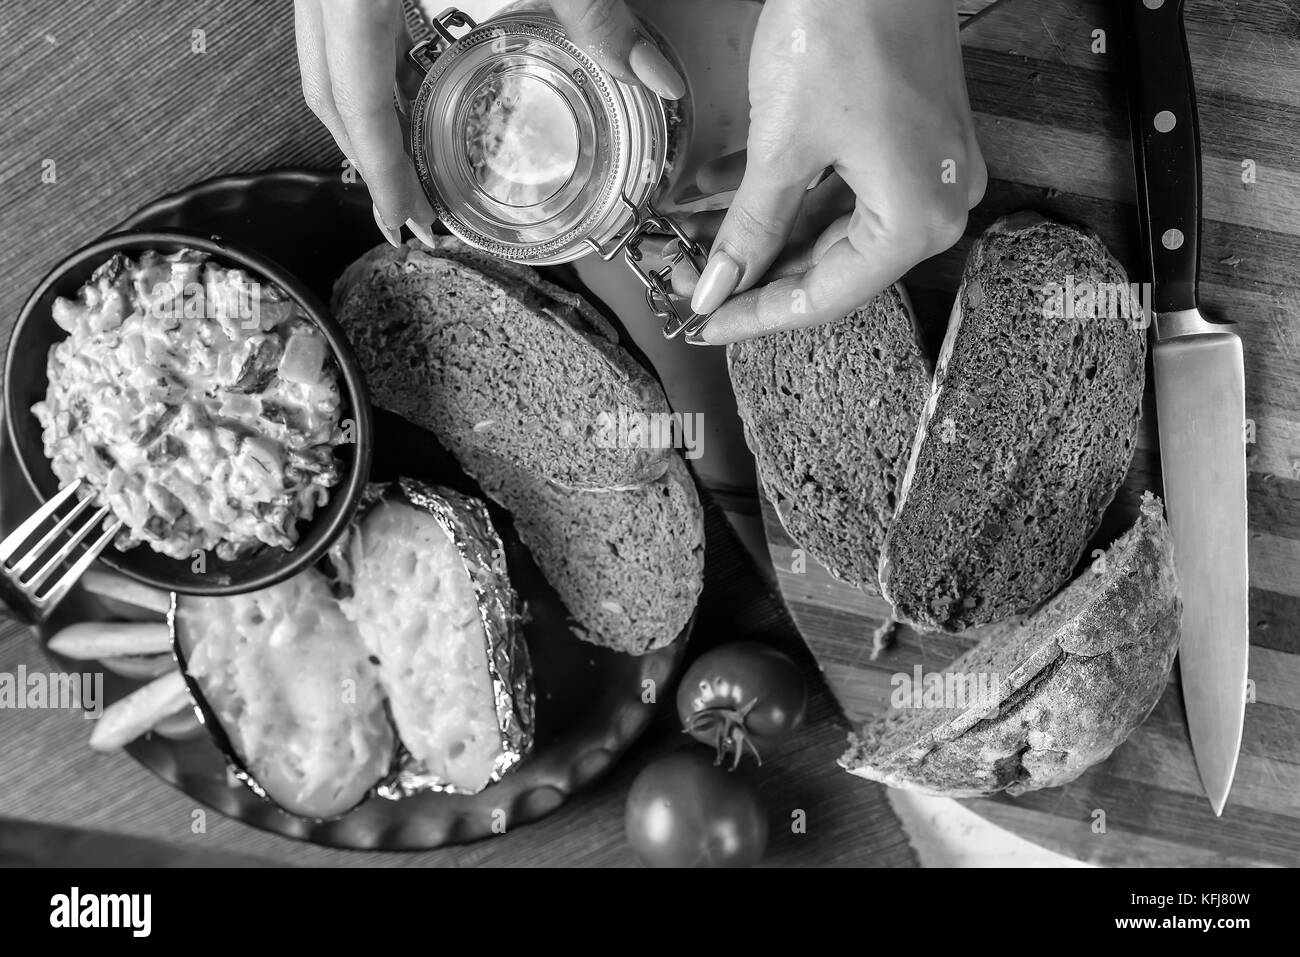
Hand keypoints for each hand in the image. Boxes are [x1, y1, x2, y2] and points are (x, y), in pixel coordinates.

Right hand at [294, 0, 683, 248]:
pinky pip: (334, 19)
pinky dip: (364, 63)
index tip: (407, 224)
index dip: (379, 172)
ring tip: (403, 163)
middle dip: (361, 156)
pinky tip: (404, 81)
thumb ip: (596, 10)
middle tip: (405, 209)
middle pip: (322, 86)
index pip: (355, 100)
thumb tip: (658, 81)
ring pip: (319, 52)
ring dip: (358, 114)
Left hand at [685, 0, 985, 344]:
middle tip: (695, 282)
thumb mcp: (783, 146)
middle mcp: (936, 203)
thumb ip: (750, 228)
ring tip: (699, 237)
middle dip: (756, 272)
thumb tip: (717, 289)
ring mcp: (927, 168)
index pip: (825, 297)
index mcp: (917, 221)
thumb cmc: (844, 29)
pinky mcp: (910, 136)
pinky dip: (787, 192)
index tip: (705, 324)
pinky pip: (844, 185)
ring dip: (764, 230)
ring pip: (831, 224)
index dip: (757, 315)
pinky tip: (727, 190)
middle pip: (831, 265)